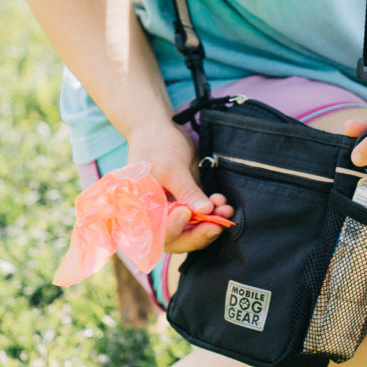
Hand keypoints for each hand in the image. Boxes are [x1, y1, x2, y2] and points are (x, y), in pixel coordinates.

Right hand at [126, 120, 233, 252]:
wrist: (159, 128)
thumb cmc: (157, 144)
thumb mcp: (171, 167)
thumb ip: (186, 191)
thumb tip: (205, 212)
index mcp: (140, 210)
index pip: (156, 231)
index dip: (173, 228)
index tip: (188, 212)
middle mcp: (154, 216)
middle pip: (175, 238)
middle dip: (198, 232)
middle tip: (218, 223)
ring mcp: (170, 212)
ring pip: (190, 231)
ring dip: (210, 223)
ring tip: (225, 209)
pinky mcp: (185, 205)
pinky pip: (199, 218)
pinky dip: (212, 214)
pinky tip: (222, 202)